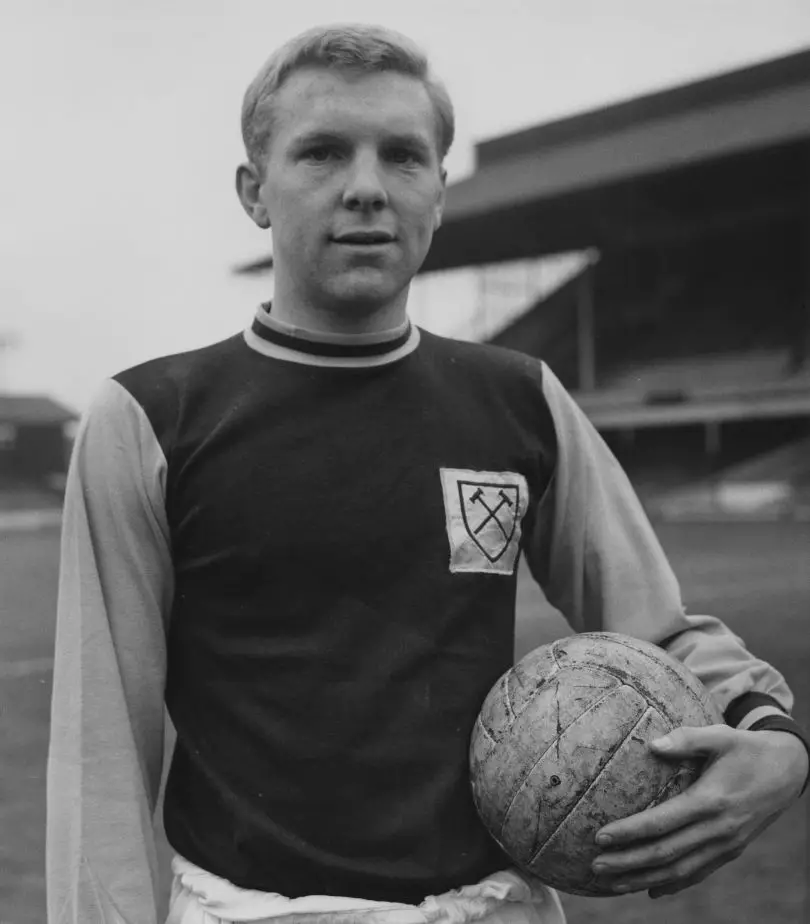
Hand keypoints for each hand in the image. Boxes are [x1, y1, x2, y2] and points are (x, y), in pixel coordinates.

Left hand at [590, 724, 808, 898]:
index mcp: (710, 801)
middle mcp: (718, 830)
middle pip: (666, 854)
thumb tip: (652, 745)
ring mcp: (726, 845)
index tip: (601, 836)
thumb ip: (686, 739)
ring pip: (680, 871)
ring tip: (611, 882)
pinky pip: (699, 873)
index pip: (662, 823)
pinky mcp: (731, 851)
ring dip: (644, 878)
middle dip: (629, 862)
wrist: (787, 772)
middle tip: (595, 865)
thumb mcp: (720, 735)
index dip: (630, 832)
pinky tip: (650, 888)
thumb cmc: (745, 749)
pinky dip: (673, 884)